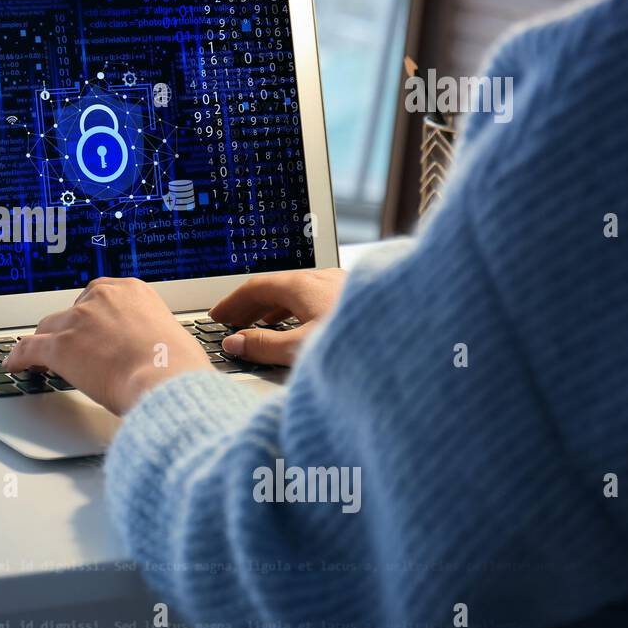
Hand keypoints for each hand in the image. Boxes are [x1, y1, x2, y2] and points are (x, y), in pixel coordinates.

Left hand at [3, 277, 211, 415]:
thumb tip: (153, 352)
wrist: (168, 379)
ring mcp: (78, 320)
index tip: (88, 327)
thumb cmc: (179, 368)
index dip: (91, 315)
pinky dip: (19, 357)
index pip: (100, 296)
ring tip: (40, 358)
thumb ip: (154, 337)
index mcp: (133, 291)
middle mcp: (103, 298)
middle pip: (72, 311)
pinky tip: (14, 365)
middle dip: (70, 328)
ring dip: (46, 343)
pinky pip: (30, 349)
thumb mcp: (173, 338)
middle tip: (73, 348)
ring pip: (49, 328)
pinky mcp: (60, 346)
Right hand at [211, 269, 346, 364]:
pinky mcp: (355, 300)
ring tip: (263, 323)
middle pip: (275, 288)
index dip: (232, 303)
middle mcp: (320, 280)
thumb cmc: (357, 341)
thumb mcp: (300, 347)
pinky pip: (315, 299)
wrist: (409, 344)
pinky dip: (297, 310)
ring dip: (274, 308)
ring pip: (297, 293)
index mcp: (302, 286)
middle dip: (250, 306)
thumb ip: (264, 346)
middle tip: (234, 321)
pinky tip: (301, 322)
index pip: (255, 289)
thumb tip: (235, 343)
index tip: (218, 315)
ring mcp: (339, 287)